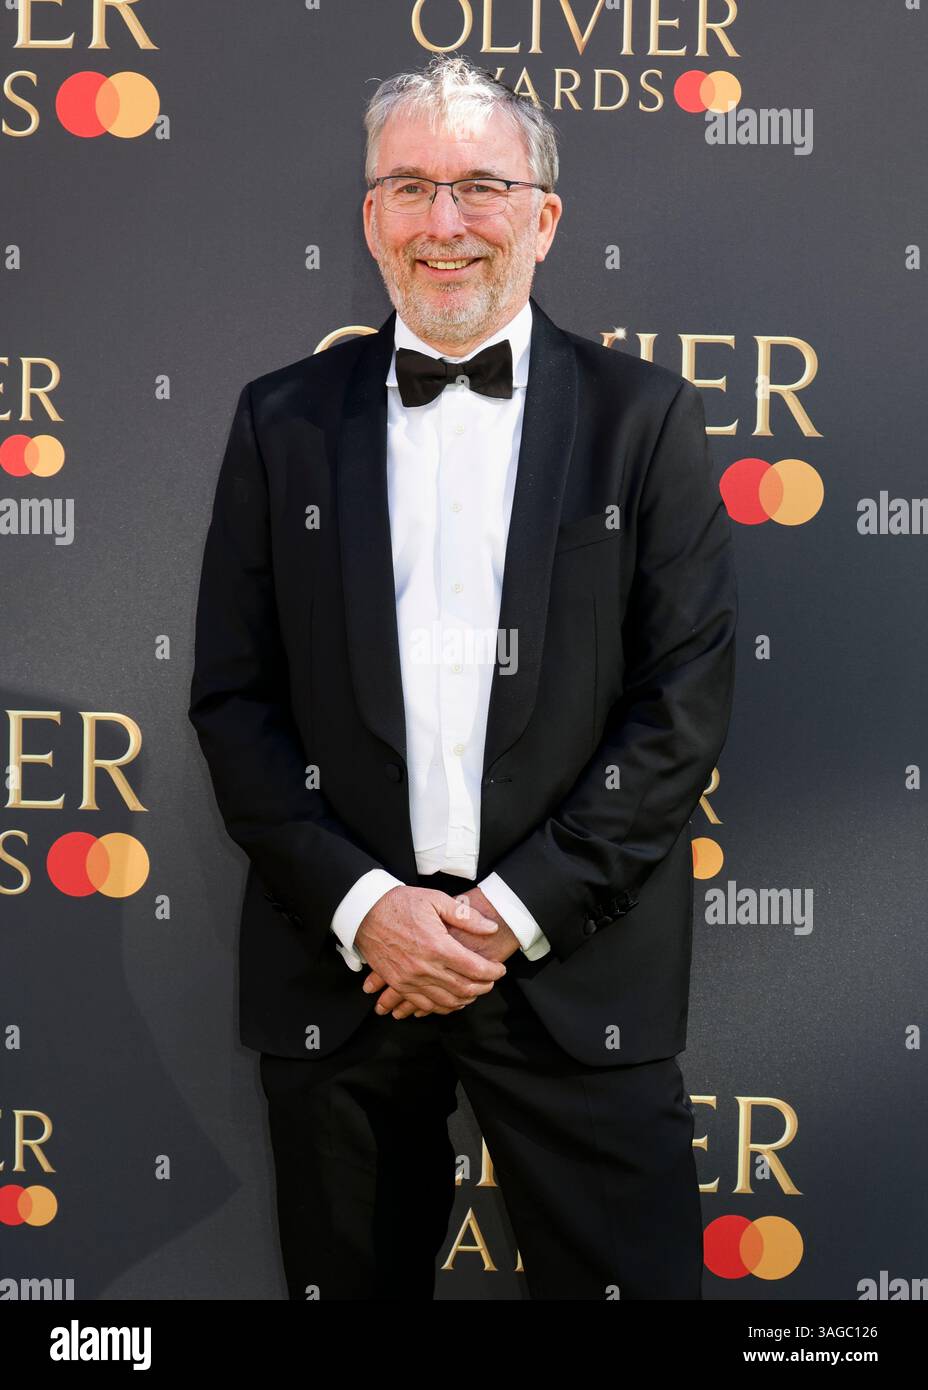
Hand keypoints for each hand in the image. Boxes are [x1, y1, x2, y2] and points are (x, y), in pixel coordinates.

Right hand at [363, 886, 520, 1018]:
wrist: (364, 912)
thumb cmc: (400, 903)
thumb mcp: (435, 900)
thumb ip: (465, 916)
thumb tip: (491, 928)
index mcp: (437, 945)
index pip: (474, 968)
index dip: (492, 972)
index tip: (499, 969)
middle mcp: (424, 967)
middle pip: (462, 988)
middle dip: (482, 987)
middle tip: (491, 981)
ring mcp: (409, 979)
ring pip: (445, 1001)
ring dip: (464, 1000)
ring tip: (474, 992)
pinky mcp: (397, 983)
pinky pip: (423, 1004)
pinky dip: (441, 1007)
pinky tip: (450, 1001)